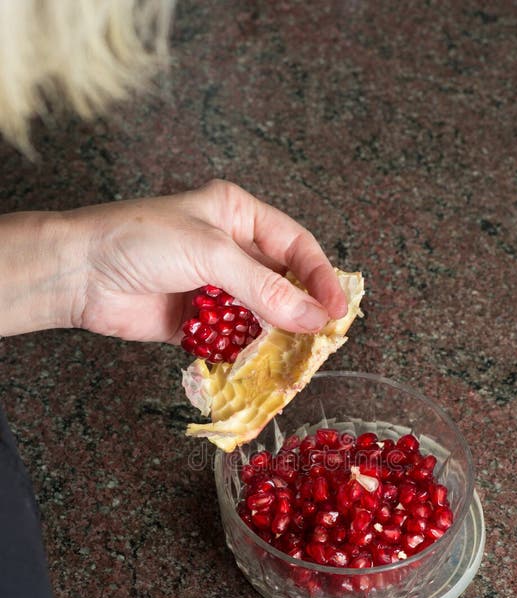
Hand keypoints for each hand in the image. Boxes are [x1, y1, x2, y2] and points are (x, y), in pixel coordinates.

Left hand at [0, 180, 346, 339]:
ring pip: (259, 315)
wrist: (80, 274)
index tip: (337, 308)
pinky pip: (231, 341)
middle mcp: (229, 249)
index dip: (320, 276)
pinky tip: (260, 366)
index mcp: (237, 214)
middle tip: (322, 338)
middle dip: (301, 310)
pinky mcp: (196, 323)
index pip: (295, 245)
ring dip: (276, 337)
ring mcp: (213, 288)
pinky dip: (245, 354)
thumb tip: (311, 317)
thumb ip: (264, 288)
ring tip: (296, 358)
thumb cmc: (139, 241)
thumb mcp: (210, 253)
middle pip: (281, 283)